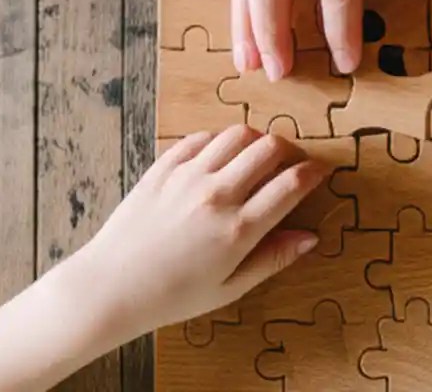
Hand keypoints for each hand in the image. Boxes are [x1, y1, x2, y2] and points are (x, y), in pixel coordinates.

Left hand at [70, 127, 328, 335]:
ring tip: (256, 158)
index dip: (314, 171)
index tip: (322, 170)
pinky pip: (201, 138)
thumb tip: (310, 238)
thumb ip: (273, 258)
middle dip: (290, 150)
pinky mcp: (163, 168)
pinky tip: (219, 159)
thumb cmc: (171, 296)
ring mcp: (187, 177)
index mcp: (238, 230)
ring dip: (256, 141)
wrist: (109, 288)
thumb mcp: (230, 288)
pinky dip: (218, 142)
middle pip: (270, 148)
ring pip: (238, 135)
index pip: (291, 184)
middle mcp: (216, 196)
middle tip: (290, 163)